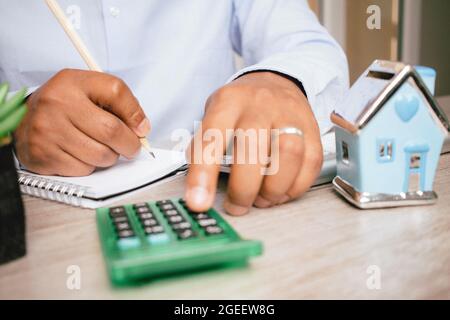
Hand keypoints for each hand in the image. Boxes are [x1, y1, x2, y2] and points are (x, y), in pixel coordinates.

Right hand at [14, 69, 149, 175]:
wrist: (23, 120)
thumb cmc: (65, 105)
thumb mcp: (89, 89)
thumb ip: (120, 102)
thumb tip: (142, 129)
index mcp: (72, 83)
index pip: (115, 91)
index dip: (135, 113)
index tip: (141, 128)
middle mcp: (57, 105)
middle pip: (111, 131)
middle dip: (129, 144)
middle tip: (130, 146)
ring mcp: (48, 132)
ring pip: (101, 156)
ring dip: (109, 157)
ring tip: (100, 147)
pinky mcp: (43, 156)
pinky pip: (84, 169)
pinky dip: (90, 166)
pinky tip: (80, 154)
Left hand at [185, 72, 322, 214]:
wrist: (275, 83)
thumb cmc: (240, 108)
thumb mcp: (213, 115)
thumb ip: (203, 149)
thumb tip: (196, 189)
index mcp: (229, 102)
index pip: (212, 138)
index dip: (203, 174)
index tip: (198, 202)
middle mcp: (260, 105)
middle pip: (253, 148)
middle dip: (243, 188)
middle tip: (236, 205)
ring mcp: (290, 116)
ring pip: (288, 154)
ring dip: (273, 189)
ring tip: (262, 200)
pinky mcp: (312, 130)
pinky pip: (310, 163)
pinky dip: (295, 187)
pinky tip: (282, 191)